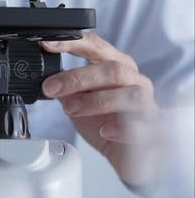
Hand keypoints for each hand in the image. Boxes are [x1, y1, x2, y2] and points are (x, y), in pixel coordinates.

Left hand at [41, 33, 160, 186]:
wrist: (126, 155)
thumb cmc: (105, 123)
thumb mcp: (79, 102)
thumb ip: (65, 88)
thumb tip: (43, 78)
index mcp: (117, 68)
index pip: (97, 47)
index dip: (73, 42)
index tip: (47, 44)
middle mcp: (136, 82)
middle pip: (113, 70)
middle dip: (79, 77)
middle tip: (52, 88)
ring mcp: (147, 106)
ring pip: (131, 95)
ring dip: (97, 101)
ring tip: (72, 109)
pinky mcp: (154, 131)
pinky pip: (144, 127)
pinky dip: (123, 129)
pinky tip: (105, 131)